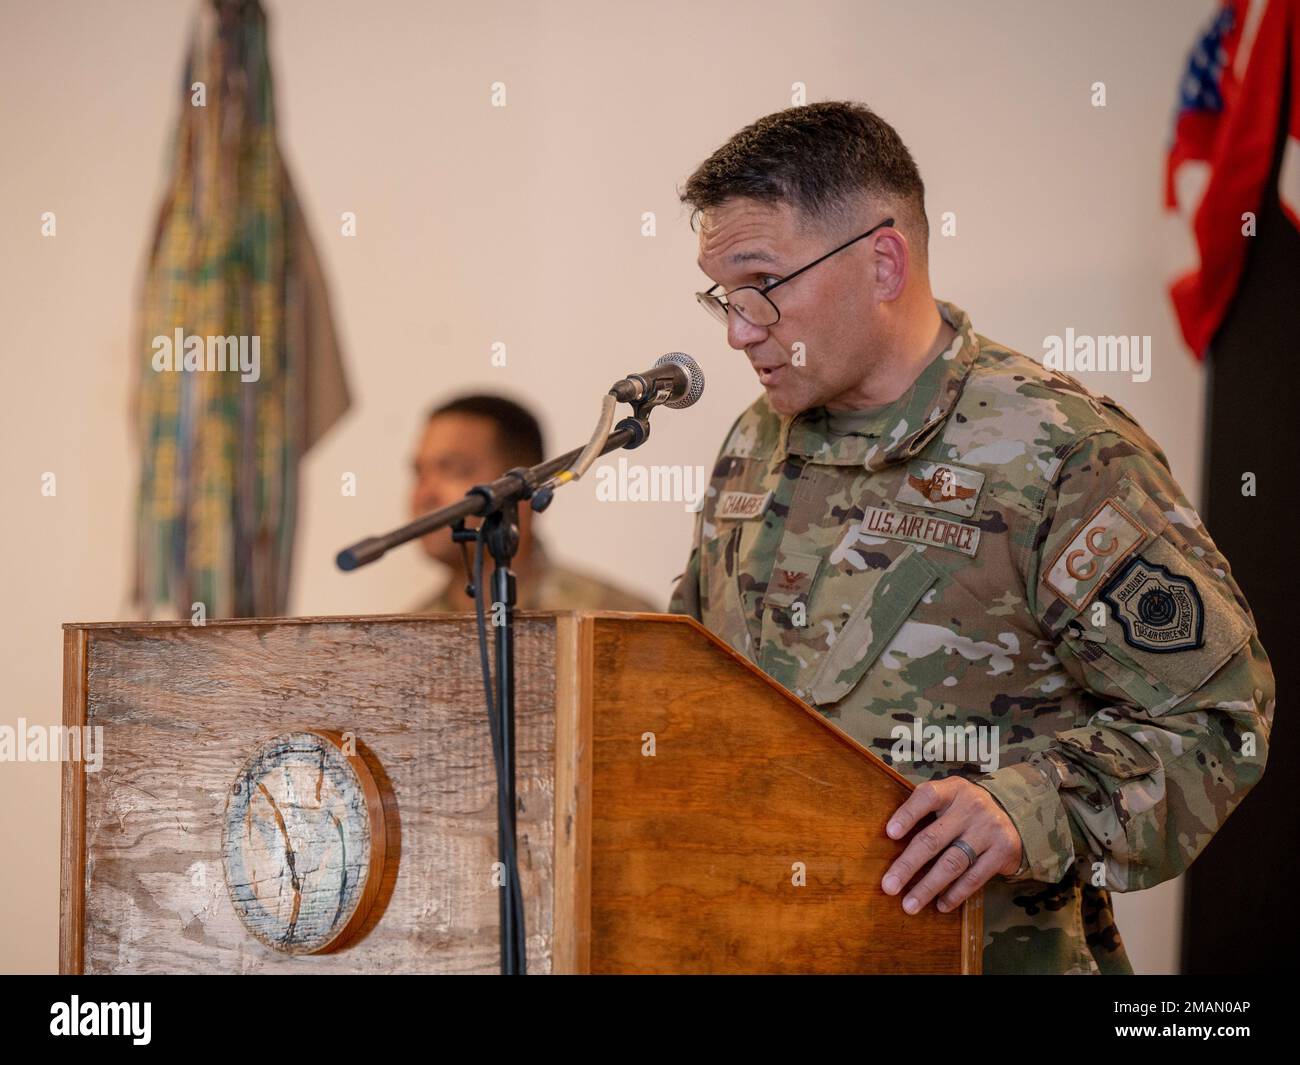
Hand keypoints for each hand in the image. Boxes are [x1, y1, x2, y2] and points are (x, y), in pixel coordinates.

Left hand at [880, 776, 1022, 914]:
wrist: (1013, 814)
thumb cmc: (965, 809)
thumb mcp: (949, 798)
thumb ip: (925, 811)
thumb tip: (888, 840)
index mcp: (953, 789)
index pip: (927, 797)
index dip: (907, 815)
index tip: (890, 834)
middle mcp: (972, 807)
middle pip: (933, 839)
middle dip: (908, 865)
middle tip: (889, 886)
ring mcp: (989, 829)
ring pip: (952, 863)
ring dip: (928, 887)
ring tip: (909, 905)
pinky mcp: (1003, 851)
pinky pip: (974, 878)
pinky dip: (955, 894)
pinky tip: (940, 905)